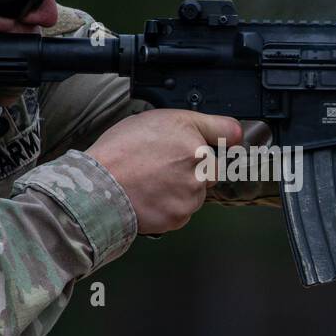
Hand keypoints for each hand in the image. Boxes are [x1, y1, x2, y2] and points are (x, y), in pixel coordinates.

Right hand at [86, 109, 243, 233]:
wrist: (97, 186)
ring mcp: (191, 196)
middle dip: (192, 170)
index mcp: (196, 141)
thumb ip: (204, 125)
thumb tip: (238, 133)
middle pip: (209, 170)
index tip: (212, 146)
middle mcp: (200, 169)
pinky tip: (149, 197)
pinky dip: (168, 208)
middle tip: (161, 167)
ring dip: (180, 191)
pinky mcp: (179, 217)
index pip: (226, 138)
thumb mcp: (159, 119)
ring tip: (150, 182)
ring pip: (195, 194)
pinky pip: (181, 212)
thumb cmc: (120, 151)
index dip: (212, 142)